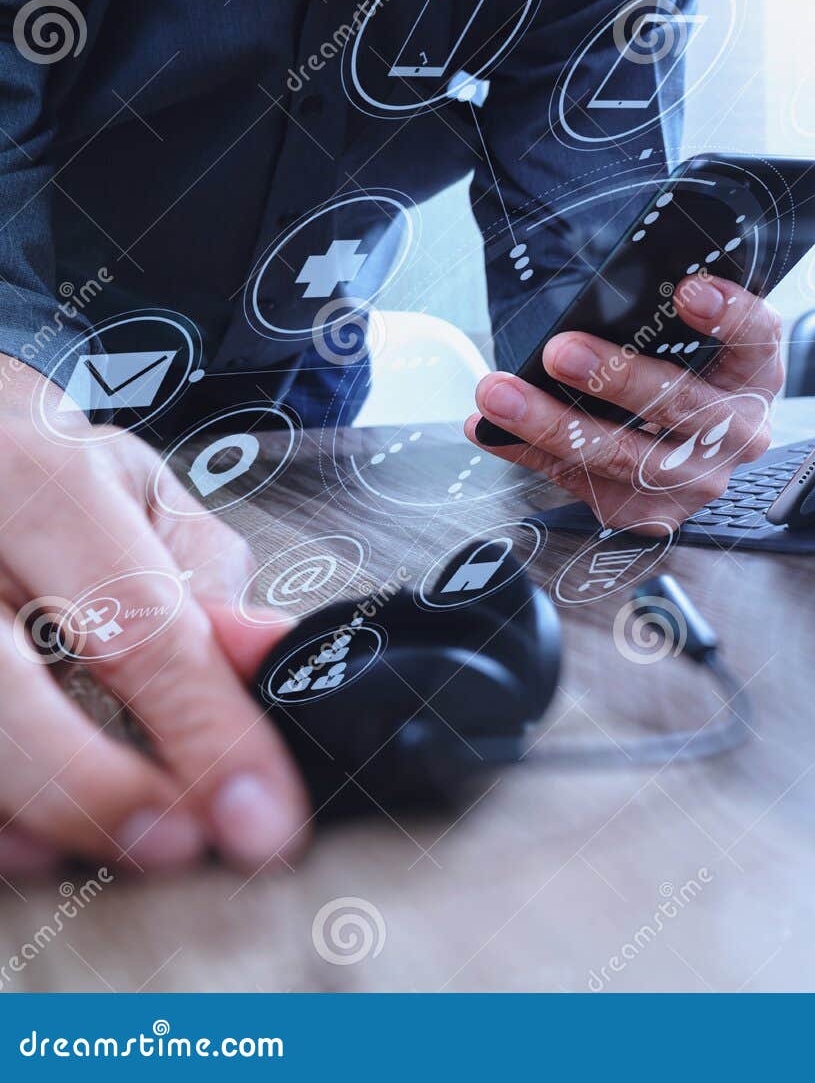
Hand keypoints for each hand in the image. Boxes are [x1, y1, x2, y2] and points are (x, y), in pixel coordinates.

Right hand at [0, 380, 309, 876]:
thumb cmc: (46, 480)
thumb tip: (270, 659)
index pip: (139, 629)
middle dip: (99, 791)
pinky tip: (27, 843)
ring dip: (33, 813)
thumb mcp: (140, 496)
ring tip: (111, 851)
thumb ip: (206, 581)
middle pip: (5, 692)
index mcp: (36, 484)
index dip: (207, 736)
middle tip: (181, 845)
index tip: (260, 816)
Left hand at [468, 275, 782, 528]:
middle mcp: (737, 432)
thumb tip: (600, 294)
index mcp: (755, 373)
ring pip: (624, 456)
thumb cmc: (676, 372)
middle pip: (681, 404)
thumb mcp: (683, 338)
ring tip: (501, 394)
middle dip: (614, 377)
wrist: (679, 440)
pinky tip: (494, 429)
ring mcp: (698, 479)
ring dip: (552, 423)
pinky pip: (586, 484)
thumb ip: (660, 318)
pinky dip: (532, 452)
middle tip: (560, 351)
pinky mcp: (654, 512)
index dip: (726, 315)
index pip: (756, 337)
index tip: (686, 291)